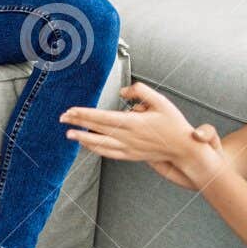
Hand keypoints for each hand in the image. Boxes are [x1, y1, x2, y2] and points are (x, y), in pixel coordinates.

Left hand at [62, 82, 221, 188]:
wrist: (184, 149)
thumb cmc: (173, 124)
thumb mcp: (160, 101)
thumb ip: (140, 91)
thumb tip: (122, 92)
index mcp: (133, 123)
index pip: (101, 117)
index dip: (84, 114)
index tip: (70, 110)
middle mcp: (128, 137)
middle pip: (96, 130)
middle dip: (77, 124)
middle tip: (62, 118)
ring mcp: (129, 149)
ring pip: (100, 145)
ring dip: (83, 139)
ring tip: (69, 134)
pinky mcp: (131, 156)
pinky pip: (109, 153)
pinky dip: (95, 149)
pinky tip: (87, 145)